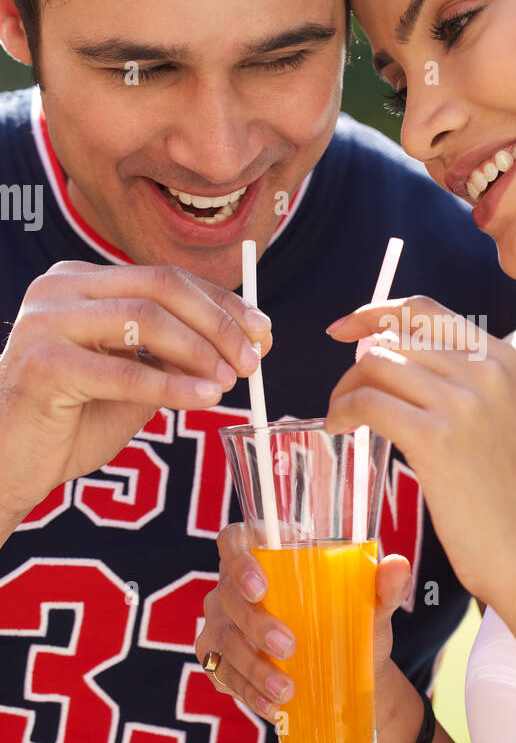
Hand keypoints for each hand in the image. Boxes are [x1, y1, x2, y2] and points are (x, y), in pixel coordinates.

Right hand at [0, 260, 271, 526]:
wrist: (9, 464)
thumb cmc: (71, 420)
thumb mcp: (134, 378)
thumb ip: (176, 354)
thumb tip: (245, 342)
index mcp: (82, 281)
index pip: (166, 278)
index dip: (222, 303)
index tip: (263, 332)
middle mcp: (60, 287)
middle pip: (160, 287)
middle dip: (218, 323)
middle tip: (253, 360)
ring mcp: (46, 321)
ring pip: (145, 319)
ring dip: (200, 351)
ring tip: (230, 382)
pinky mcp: (42, 364)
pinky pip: (124, 372)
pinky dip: (172, 384)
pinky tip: (204, 398)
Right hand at [195, 522, 412, 722]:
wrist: (346, 670)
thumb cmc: (350, 618)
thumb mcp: (370, 604)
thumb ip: (383, 585)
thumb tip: (398, 565)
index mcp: (265, 552)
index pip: (233, 541)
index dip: (238, 561)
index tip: (261, 588)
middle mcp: (233, 584)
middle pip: (226, 596)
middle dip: (254, 624)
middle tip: (287, 646)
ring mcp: (222, 622)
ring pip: (221, 639)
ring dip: (251, 667)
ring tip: (285, 690)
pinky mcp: (220, 659)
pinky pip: (223, 674)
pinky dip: (248, 692)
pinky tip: (272, 706)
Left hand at [324, 296, 515, 613]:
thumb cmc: (513, 503)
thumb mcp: (502, 421)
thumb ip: (463, 386)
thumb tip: (395, 362)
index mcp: (503, 359)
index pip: (424, 310)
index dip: (374, 312)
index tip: (343, 329)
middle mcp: (486, 369)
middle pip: (392, 338)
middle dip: (355, 365)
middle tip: (343, 401)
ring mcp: (463, 401)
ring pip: (375, 364)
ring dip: (345, 390)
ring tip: (342, 420)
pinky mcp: (437, 438)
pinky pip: (368, 402)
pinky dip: (344, 411)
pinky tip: (342, 432)